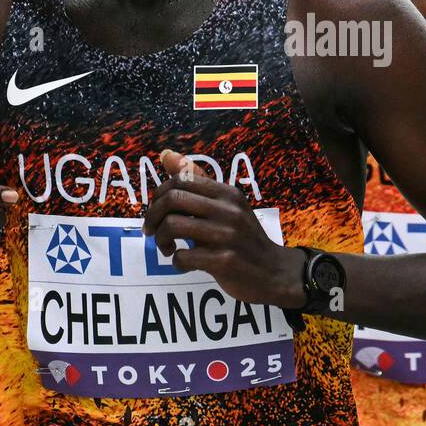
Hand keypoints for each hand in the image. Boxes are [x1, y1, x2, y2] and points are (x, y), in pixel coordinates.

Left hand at [143, 150, 303, 307]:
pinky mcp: (225, 260)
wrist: (274, 272)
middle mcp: (229, 210)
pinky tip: (183, 264)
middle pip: (173, 199)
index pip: (182, 179)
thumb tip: (166, 154)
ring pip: (173, 225)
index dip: (160, 194)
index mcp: (228, 193)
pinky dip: (176, 262)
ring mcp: (228, 235)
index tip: (157, 211)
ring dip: (161, 239)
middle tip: (152, 230)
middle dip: (153, 216)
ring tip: (167, 248)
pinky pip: (184, 256)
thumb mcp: (227, 205)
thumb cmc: (243, 237)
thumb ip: (197, 181)